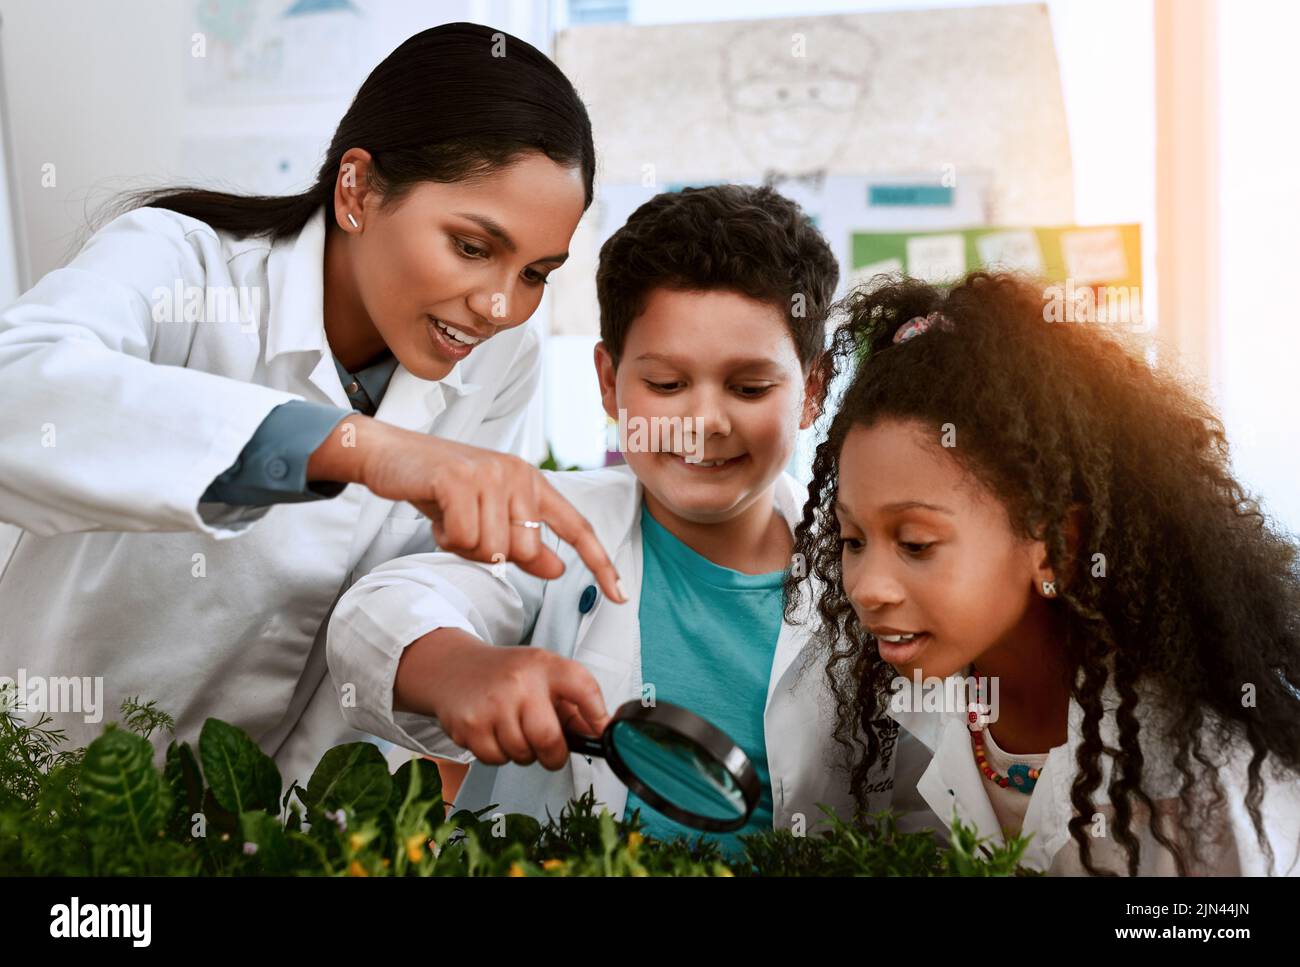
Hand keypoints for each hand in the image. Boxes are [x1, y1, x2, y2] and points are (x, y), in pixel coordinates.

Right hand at [308, 416, 625, 602]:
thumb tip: (558, 570)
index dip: (600, 561)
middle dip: (489, 553)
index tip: (620, 594)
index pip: (576, 527)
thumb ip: (523, 543)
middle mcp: (519, 475)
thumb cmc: (440, 489)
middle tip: (463, 528)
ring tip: (449, 518)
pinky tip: (436, 515)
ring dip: (463, 545)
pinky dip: (446, 538)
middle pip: (523, 550)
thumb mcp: (486, 516)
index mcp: (532, 483)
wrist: (390, 454)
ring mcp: (491, 474)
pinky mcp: (461, 479)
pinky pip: (465, 538)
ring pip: (492, 549)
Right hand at [395, 627, 610, 769]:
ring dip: (524, 753)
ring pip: (522, 754)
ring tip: (514, 730)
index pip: (582, 686)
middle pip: (549, 739)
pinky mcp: (470, 726)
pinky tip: (493, 732)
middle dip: (554, 754)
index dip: (597, 714)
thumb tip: (598, 733)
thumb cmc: (507, 675)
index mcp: (544, 666)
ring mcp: (492, 705)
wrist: (453, 668)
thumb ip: (573, 703)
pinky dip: (500, 755)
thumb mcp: (543, 674)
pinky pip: (497, 759)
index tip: (601, 731)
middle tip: (550, 750)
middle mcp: (519, 682)